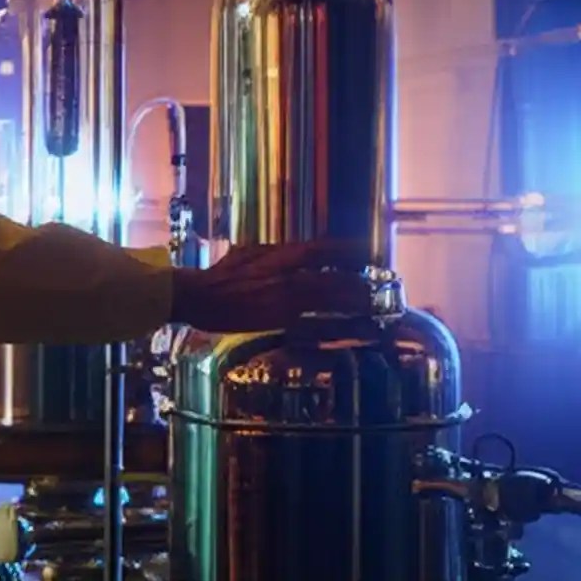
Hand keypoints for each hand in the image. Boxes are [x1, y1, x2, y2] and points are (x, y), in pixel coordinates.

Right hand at [169, 240, 372, 332]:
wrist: (196, 295)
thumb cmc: (218, 274)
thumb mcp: (248, 252)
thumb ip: (273, 253)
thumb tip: (289, 252)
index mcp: (281, 254)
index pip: (326, 249)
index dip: (353, 251)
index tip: (374, 254)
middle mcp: (289, 274)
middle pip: (337, 276)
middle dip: (363, 281)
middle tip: (386, 285)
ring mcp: (287, 299)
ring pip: (333, 299)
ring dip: (360, 302)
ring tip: (380, 306)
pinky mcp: (280, 321)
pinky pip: (321, 324)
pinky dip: (343, 327)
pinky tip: (361, 331)